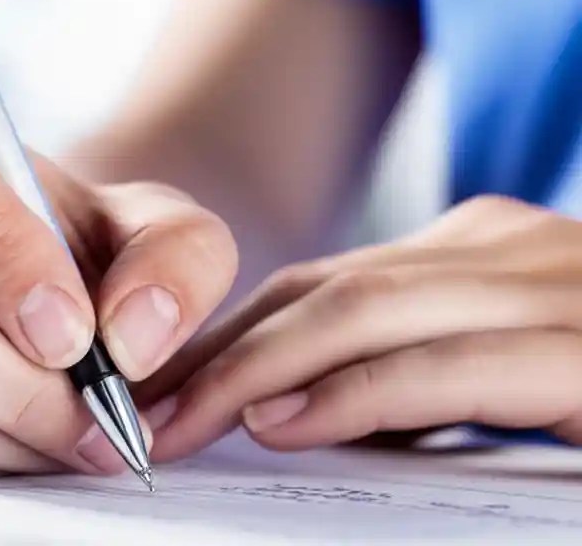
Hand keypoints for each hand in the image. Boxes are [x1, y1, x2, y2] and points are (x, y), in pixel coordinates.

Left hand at [141, 195, 581, 460]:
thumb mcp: (499, 375)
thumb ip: (407, 379)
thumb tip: (287, 412)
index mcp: (479, 251)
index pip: (319, 284)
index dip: (221, 336)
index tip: (152, 388)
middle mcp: (506, 250)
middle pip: (321, 292)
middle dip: (214, 354)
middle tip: (135, 412)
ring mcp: (550, 291)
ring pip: (365, 313)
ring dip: (252, 371)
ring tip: (179, 422)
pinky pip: (446, 369)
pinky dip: (352, 396)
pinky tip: (284, 425)